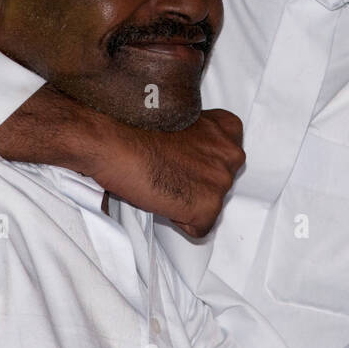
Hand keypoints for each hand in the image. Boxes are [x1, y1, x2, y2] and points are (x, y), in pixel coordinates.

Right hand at [0, 87, 243, 236]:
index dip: (197, 164)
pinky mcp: (208, 208)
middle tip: (168, 173)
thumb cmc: (139, 128)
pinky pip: (199, 228)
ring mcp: (222, 182)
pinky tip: (162, 200)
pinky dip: (180, 222)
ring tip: (162, 184)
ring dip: (187, 202)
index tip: (178, 159)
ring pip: (210, 206)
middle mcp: (232, 155)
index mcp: (229, 128)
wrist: (116, 142)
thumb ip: (200, 137)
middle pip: (219, 184)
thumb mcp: (183, 119)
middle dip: (196, 184)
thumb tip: (193, 156)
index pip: (224, 158)